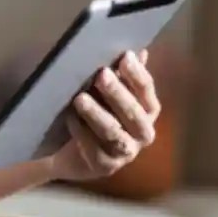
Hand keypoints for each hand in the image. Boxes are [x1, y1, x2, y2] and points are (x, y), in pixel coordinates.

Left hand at [50, 50, 161, 182]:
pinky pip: (94, 148)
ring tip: (80, 98)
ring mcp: (126, 152)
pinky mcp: (105, 166)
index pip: (147, 91)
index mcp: (147, 111)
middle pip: (133, 112)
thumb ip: (123, 75)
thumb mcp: (108, 93)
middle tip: (101, 74)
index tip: (124, 56)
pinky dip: (81, 131)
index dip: (137, 74)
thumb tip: (138, 51)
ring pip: (113, 133)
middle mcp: (143, 133)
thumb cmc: (97, 114)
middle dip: (117, 93)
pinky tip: (70, 118)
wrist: (73, 153)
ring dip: (97, 114)